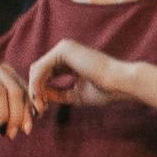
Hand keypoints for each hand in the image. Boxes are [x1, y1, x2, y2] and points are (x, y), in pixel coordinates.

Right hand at [0, 55, 42, 133]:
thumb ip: (14, 111)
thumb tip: (34, 118)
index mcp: (3, 71)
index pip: (23, 89)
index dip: (28, 110)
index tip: (28, 130)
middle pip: (14, 89)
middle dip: (17, 114)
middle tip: (15, 133)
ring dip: (3, 113)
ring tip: (1, 129)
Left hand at [25, 41, 144, 109]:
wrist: (121, 83)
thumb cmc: (105, 90)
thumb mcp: (76, 94)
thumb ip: (58, 93)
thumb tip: (39, 96)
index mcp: (70, 58)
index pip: (47, 73)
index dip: (42, 90)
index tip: (43, 108)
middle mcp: (65, 49)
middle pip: (39, 70)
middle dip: (36, 90)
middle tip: (38, 109)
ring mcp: (64, 47)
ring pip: (37, 69)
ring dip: (35, 89)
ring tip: (40, 105)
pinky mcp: (63, 50)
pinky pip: (41, 68)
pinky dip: (37, 84)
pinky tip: (41, 97)